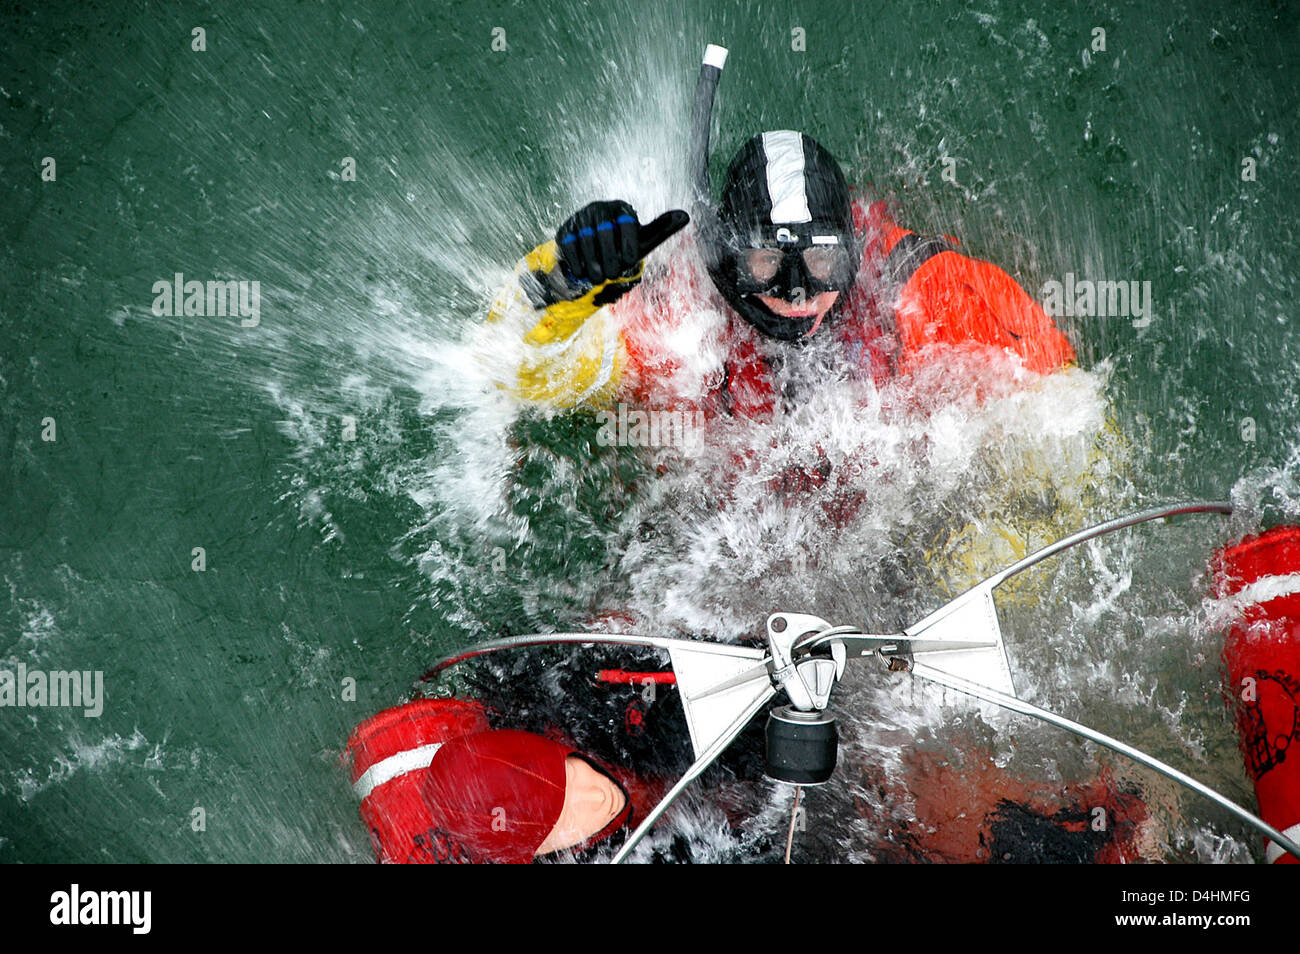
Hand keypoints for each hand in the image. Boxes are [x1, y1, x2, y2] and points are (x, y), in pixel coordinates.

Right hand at [555, 200, 688, 285]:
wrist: (594, 254)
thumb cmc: (623, 247)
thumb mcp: (643, 241)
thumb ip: (662, 230)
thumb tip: (686, 215)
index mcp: (622, 209)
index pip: (627, 223)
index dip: (627, 244)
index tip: (628, 261)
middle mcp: (600, 208)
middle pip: (604, 233)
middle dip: (608, 257)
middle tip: (611, 274)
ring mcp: (581, 218)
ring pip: (586, 240)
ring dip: (592, 262)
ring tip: (597, 278)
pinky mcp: (565, 229)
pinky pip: (569, 245)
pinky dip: (577, 261)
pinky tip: (582, 272)